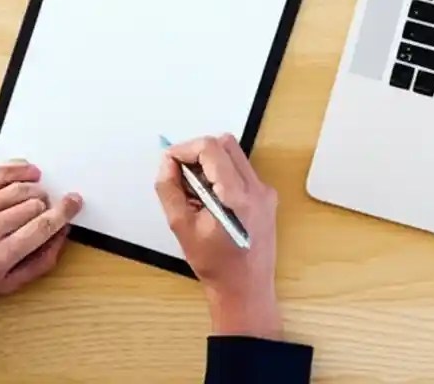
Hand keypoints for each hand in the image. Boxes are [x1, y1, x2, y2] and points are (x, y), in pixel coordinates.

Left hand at [0, 161, 82, 324]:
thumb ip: (36, 265)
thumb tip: (58, 240)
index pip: (44, 226)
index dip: (65, 212)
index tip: (75, 203)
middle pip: (36, 205)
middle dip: (49, 206)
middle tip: (50, 212)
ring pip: (22, 189)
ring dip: (37, 190)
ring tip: (38, 198)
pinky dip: (19, 169)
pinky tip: (30, 172)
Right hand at [155, 134, 282, 338]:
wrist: (246, 288)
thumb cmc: (216, 266)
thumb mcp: (182, 227)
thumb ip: (169, 190)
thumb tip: (167, 163)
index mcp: (238, 197)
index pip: (211, 148)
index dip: (185, 149)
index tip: (170, 161)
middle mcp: (257, 189)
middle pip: (225, 144)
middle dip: (198, 152)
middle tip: (180, 173)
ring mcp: (265, 192)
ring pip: (234, 155)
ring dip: (210, 163)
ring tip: (194, 192)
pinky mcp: (266, 197)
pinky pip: (241, 171)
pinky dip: (221, 174)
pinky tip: (210, 199)